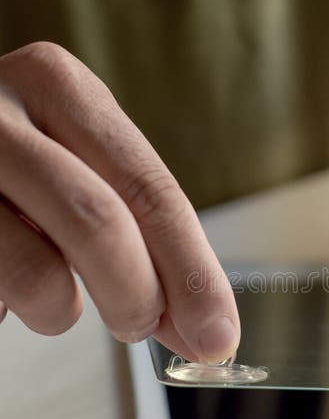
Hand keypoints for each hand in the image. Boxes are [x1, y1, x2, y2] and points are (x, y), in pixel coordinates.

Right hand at [0, 42, 239, 361]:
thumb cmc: (9, 168)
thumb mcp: (75, 167)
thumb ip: (138, 234)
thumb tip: (204, 326)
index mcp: (58, 87)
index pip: (150, 190)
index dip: (193, 273)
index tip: (218, 332)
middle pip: (101, 224)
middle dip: (138, 297)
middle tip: (141, 325)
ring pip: (37, 276)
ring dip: (62, 313)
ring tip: (56, 301)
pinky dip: (9, 309)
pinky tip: (4, 283)